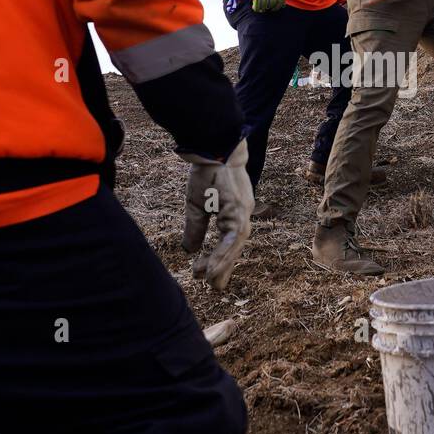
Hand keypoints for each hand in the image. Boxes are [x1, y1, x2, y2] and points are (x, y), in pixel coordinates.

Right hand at [180, 140, 253, 291]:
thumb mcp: (196, 205)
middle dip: (224, 266)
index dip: (220, 257)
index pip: (228, 240)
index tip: (208, 274)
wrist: (212, 147)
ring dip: (223, 263)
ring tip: (210, 280)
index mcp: (234, 211)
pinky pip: (233, 237)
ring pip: (235, 245)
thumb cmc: (206, 171)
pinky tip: (214, 267)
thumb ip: (195, 228)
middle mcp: (243, 213)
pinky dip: (224, 253)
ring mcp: (244, 210)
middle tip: (214, 286)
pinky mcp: (239, 208)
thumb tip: (189, 250)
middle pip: (235, 246)